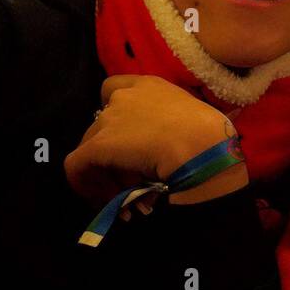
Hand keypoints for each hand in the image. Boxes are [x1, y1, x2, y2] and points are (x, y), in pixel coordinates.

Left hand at [65, 75, 248, 205]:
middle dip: (114, 156)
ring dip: (106, 174)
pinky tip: (108, 203)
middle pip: (102, 126)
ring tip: (127, 199)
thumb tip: (185, 143)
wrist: (203, 149)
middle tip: (133, 182)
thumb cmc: (212, 136)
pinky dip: (86, 186)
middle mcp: (123, 97)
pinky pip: (77, 167)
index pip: (114, 89)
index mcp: (150, 86)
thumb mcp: (198, 119)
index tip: (127, 142)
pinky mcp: (98, 146)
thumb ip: (179, 124)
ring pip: (91, 149)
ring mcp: (108, 120)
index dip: (114, 116)